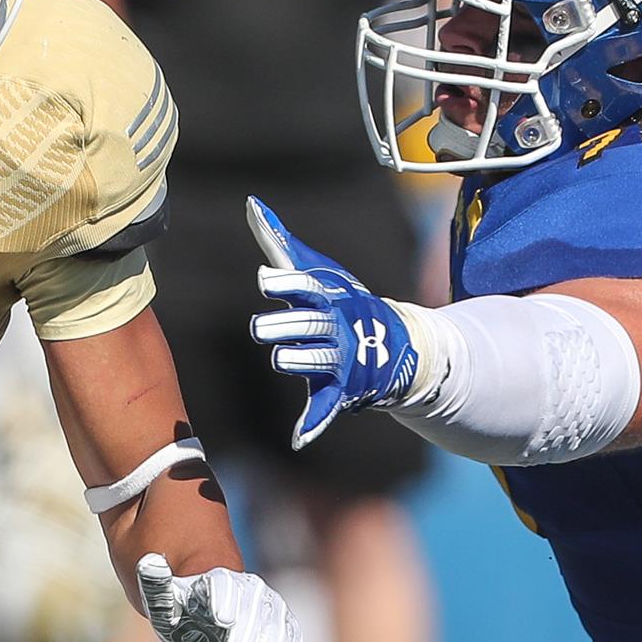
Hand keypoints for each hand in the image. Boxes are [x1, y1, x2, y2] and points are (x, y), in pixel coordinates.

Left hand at [136, 553, 303, 641]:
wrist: (210, 612)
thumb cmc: (182, 608)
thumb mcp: (163, 601)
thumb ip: (156, 586)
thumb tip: (149, 562)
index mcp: (217, 577)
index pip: (223, 585)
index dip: (224, 598)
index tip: (221, 619)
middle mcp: (251, 589)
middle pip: (251, 617)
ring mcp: (273, 609)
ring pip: (277, 635)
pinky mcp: (286, 630)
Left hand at [246, 196, 419, 447]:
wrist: (391, 342)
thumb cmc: (339, 300)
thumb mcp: (313, 268)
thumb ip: (278, 241)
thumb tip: (250, 203)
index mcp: (325, 297)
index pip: (304, 288)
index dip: (284, 285)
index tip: (265, 282)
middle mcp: (333, 327)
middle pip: (304, 326)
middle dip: (284, 327)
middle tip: (262, 328)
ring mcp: (338, 361)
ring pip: (312, 363)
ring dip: (297, 360)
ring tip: (283, 356)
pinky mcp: (338, 391)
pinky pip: (324, 410)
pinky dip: (312, 425)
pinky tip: (298, 439)